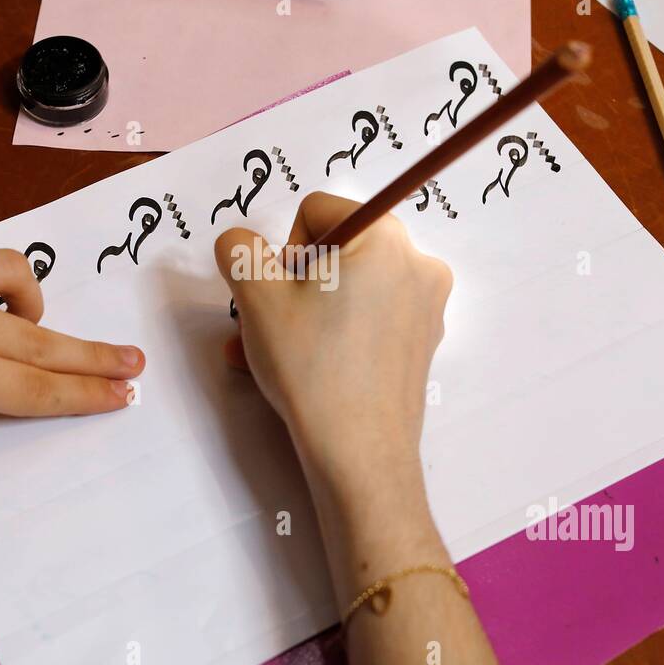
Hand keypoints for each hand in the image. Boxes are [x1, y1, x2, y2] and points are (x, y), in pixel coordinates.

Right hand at [213, 192, 450, 519]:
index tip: (276, 294)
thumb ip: (239, 250)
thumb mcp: (256, 297)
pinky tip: (302, 370)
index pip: (316, 211)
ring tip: (269, 355)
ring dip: (301, 316)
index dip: (282, 251)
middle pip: (333, 252)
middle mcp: (416, 264)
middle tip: (266, 326)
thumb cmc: (313, 368)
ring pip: (346, 290)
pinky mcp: (420, 344)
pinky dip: (331, 336)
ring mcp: (425, 307)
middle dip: (290, 287)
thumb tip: (240, 243)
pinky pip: (366, 321)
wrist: (358, 453)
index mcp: (386, 237)